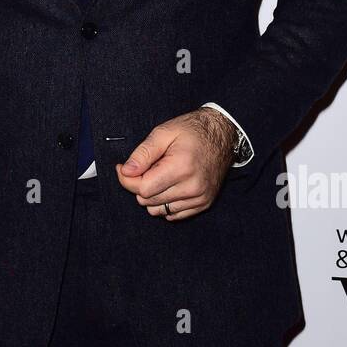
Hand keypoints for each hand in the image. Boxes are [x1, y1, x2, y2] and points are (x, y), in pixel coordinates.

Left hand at [115, 108, 236, 221]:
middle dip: (140, 185)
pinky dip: (165, 203)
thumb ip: (143, 154)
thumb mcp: (163, 133)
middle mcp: (192, 187)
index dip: (127, 179)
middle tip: (148, 167)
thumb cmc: (191, 131)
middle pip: (148, 201)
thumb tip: (126, 172)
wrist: (223, 135)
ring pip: (158, 210)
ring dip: (152, 196)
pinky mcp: (204, 204)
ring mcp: (200, 198)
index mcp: (181, 167)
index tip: (124, 168)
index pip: (143, 188)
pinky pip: (172, 215)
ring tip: (160, 175)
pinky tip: (170, 185)